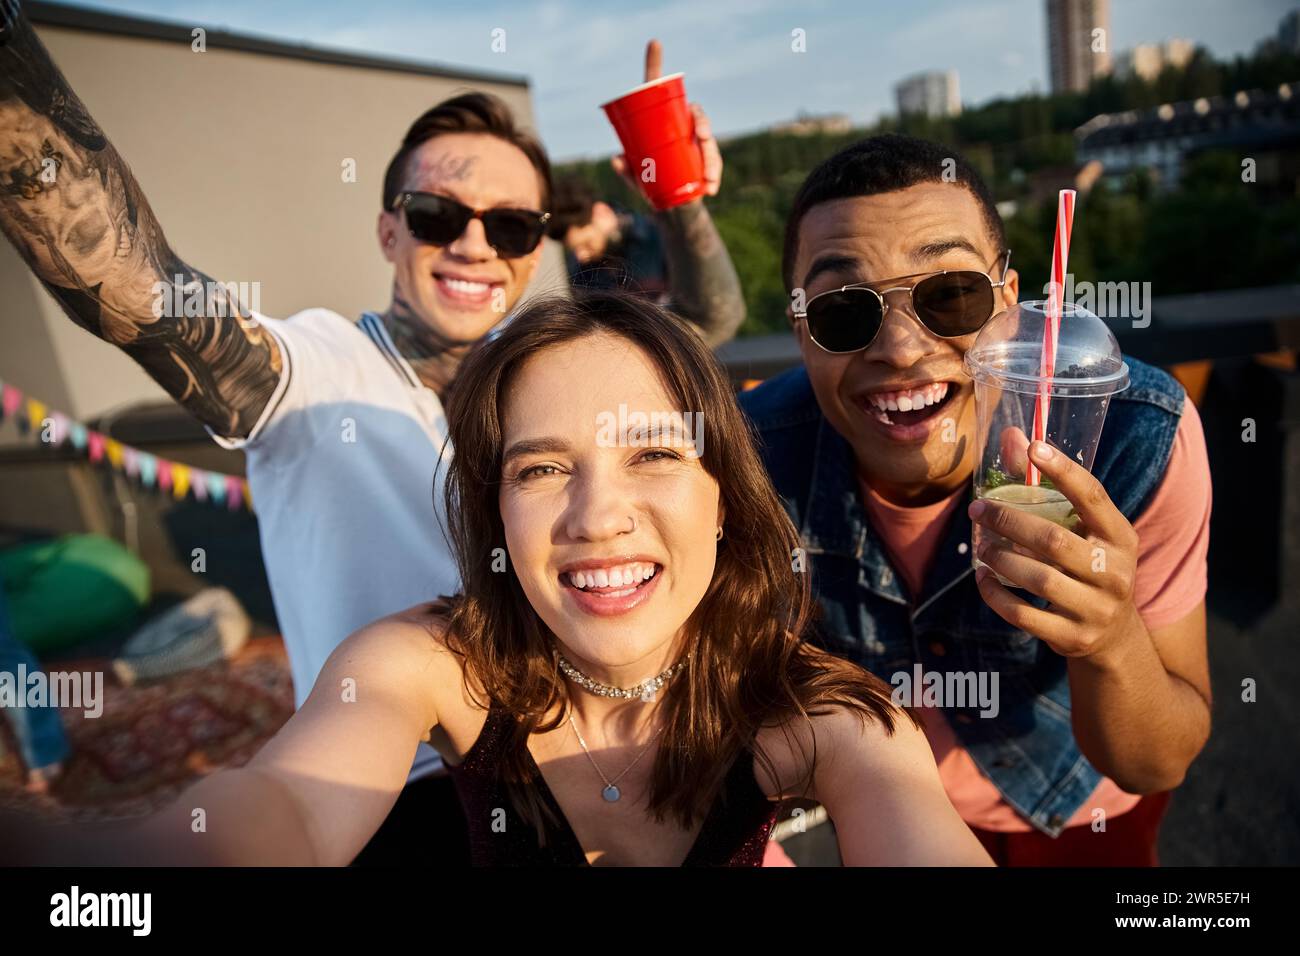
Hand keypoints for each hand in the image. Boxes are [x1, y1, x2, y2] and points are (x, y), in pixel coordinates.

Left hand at [610, 39, 721, 199]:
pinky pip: (714, 164)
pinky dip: (714, 176)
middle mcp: (682, 125)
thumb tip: (616, 160)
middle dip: (702, 122)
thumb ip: (625, 170)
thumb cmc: (650, 182)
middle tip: (702, 135)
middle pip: (695, 114)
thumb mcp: (635, 177)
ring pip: (709, 141)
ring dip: (712, 157)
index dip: (655, 64)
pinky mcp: (706, 161)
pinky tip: (711, 187)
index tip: (653, 43)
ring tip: (708, 177)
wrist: (668, 204)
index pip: (659, 89)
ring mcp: (696, 143)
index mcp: (664, 119)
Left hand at [969, 440, 1141, 659]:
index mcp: (1121, 537)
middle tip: (977, 510)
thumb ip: (1048, 487)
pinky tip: (982, 579)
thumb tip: (1010, 435)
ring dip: (999, 559)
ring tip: (981, 546)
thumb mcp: (1084, 532)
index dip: (1064, 471)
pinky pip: (1022, 614)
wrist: (1114, 635)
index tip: (1033, 447)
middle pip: (1052, 540)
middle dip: (1008, 521)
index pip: (1093, 497)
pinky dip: (995, 595)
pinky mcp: (1072, 637)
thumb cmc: (1090, 567)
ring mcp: (1095, 608)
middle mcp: (1114, 572)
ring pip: (1036, 579)